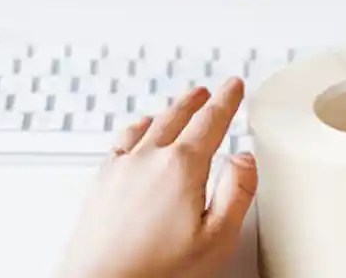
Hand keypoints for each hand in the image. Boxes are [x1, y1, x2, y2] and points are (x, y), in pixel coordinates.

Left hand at [57, 78, 257, 277]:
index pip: (210, 121)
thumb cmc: (156, 272)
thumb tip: (245, 160)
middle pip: (177, 116)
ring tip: (179, 106)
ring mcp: (120, 169)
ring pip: (149, 125)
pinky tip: (137, 132)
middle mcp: (148, 159)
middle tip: (209, 92)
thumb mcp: (216, 238)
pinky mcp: (100, 184)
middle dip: (197, 101)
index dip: (226, 100)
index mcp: (182, 167)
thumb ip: (237, 193)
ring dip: (169, 111)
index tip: (233, 87)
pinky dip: (137, 128)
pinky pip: (121, 141)